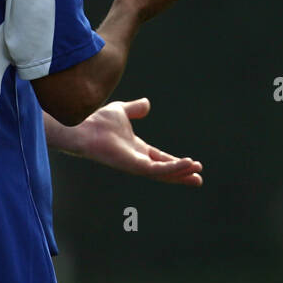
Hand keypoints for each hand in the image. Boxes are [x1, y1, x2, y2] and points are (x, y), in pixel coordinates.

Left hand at [70, 98, 202, 185]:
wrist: (84, 126)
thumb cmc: (97, 121)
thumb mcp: (122, 111)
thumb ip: (135, 109)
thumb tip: (147, 104)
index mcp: (137, 150)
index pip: (160, 159)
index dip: (176, 162)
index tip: (192, 163)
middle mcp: (137, 160)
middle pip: (164, 171)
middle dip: (182, 174)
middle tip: (199, 179)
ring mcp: (136, 164)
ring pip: (163, 173)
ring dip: (180, 173)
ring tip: (197, 174)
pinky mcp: (134, 165)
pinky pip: (157, 170)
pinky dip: (172, 168)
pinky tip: (186, 164)